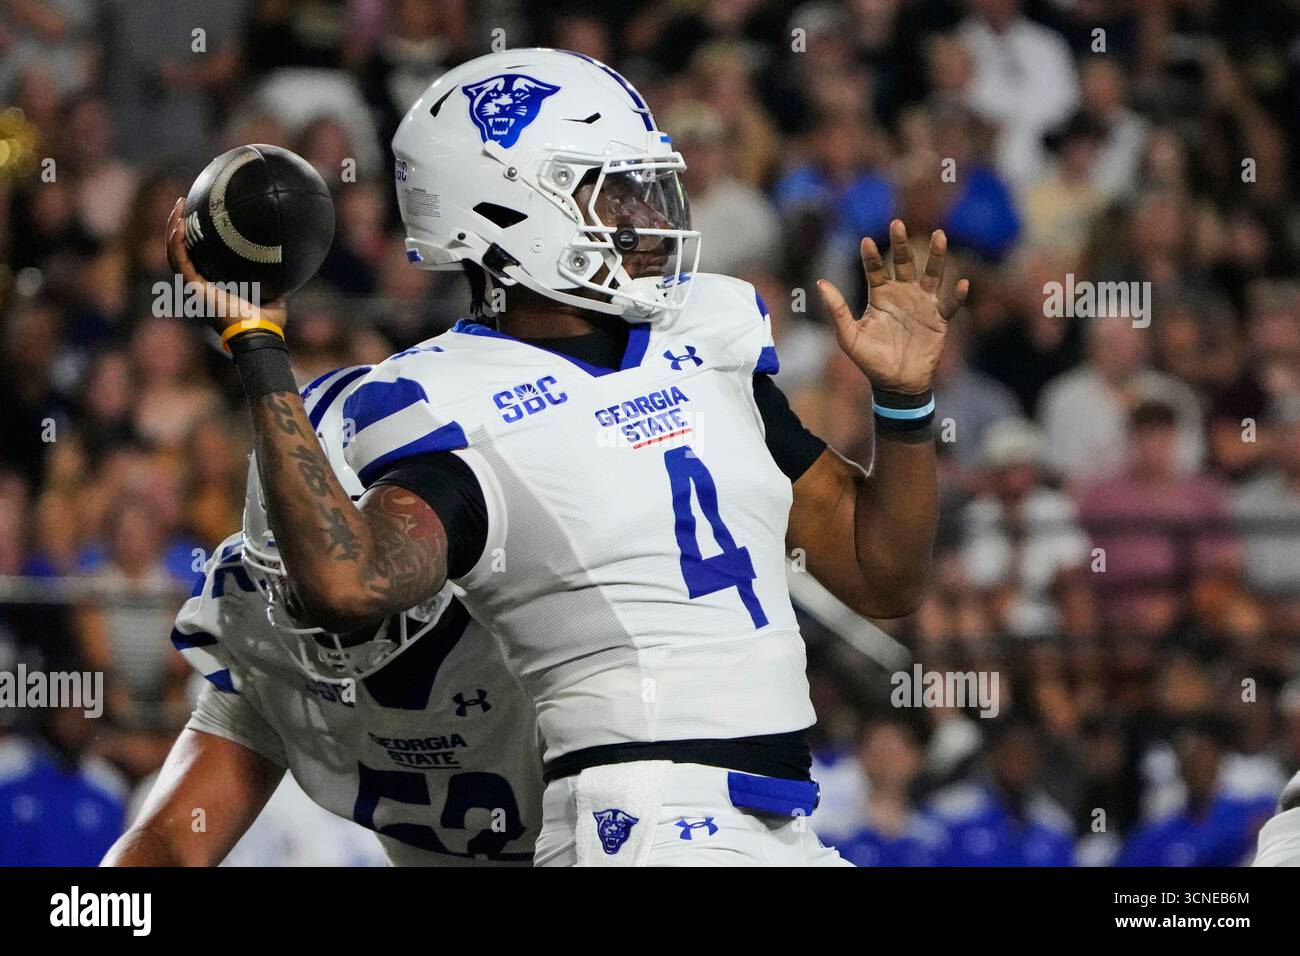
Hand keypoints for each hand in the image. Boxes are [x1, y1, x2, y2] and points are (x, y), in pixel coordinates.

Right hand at [165, 197, 287, 337]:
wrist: (258, 334)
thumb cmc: (268, 322)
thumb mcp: (277, 294)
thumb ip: (280, 279)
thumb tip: (294, 263)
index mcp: (214, 286)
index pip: (199, 257)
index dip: (197, 238)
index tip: (202, 216)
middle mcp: (200, 286)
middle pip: (181, 250)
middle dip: (180, 226)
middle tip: (184, 204)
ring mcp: (194, 287)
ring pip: (174, 253)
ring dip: (174, 228)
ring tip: (179, 206)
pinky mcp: (193, 288)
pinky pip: (179, 261)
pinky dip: (177, 243)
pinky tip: (179, 225)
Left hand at [817, 220, 967, 394]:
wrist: (895, 384)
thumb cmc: (870, 361)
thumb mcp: (849, 336)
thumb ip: (837, 309)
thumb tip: (820, 283)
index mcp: (880, 296)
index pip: (874, 270)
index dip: (870, 257)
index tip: (865, 241)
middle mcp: (903, 295)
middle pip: (903, 263)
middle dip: (901, 244)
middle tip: (897, 223)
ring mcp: (923, 305)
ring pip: (931, 275)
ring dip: (936, 256)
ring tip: (939, 235)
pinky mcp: (939, 320)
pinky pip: (950, 305)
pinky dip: (957, 295)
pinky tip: (962, 283)